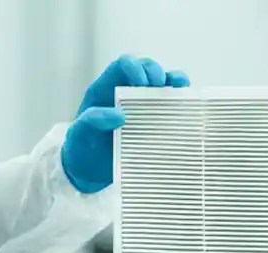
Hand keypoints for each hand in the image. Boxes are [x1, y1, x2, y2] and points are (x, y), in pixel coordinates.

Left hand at [61, 54, 189, 193]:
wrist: (89, 172)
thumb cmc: (81, 149)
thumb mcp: (79, 135)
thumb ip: (92, 121)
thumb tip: (119, 115)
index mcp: (106, 89)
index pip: (123, 66)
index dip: (135, 68)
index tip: (142, 83)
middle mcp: (127, 94)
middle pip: (147, 69)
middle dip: (157, 72)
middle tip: (160, 86)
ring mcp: (142, 108)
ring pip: (163, 85)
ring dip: (175, 83)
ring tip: (181, 88)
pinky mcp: (154, 124)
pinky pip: (170, 109)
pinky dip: (181, 104)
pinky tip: (187, 108)